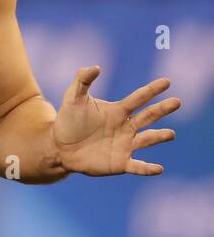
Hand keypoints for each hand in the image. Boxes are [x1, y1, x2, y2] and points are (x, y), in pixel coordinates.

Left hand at [52, 67, 179, 176]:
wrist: (59, 146)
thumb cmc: (69, 121)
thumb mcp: (73, 98)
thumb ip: (82, 81)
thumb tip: (94, 67)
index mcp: (118, 111)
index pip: (138, 98)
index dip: (151, 90)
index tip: (166, 81)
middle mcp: (126, 127)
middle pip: (148, 116)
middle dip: (162, 109)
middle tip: (176, 102)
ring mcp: (125, 145)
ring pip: (147, 140)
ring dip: (159, 137)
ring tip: (170, 134)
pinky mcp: (120, 163)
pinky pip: (137, 166)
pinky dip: (147, 168)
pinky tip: (158, 169)